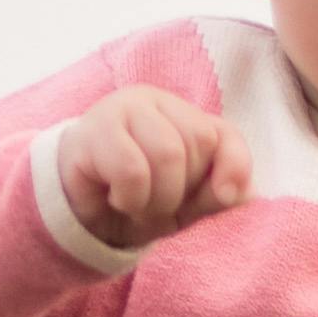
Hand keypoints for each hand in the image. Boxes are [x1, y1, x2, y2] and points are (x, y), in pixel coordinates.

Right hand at [52, 87, 242, 254]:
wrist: (76, 215)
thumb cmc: (135, 200)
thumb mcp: (185, 204)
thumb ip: (216, 193)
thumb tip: (242, 192)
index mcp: (181, 113)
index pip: (224, 133)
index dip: (233, 167)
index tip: (225, 196)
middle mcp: (153, 101)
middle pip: (198, 143)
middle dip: (183, 189)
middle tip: (157, 201)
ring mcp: (120, 109)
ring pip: (168, 154)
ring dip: (158, 198)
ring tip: (138, 204)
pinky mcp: (92, 131)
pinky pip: (133, 170)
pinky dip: (131, 199)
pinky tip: (116, 198)